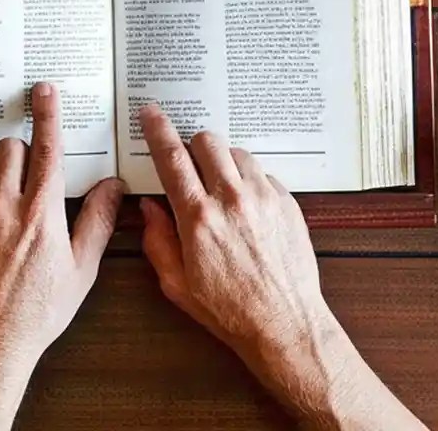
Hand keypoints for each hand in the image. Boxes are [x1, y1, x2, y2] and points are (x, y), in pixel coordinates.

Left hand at [0, 82, 123, 430]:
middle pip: (9, 150)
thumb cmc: (36, 314)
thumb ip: (97, 221)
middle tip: (29, 181)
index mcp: (41, 214)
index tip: (45, 91)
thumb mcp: (80, 271)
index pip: (47, 149)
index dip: (48, 114)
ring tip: (8, 222)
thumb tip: (112, 187)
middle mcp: (3, 208)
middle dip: (20, 155)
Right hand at [137, 105, 426, 429]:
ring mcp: (264, 198)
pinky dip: (249, 181)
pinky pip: (263, 173)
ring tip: (221, 189)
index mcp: (198, 218)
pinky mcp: (288, 203)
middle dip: (193, 145)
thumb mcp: (176, 283)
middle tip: (190, 164)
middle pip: (208, 141)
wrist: (284, 323)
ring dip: (223, 162)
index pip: (171, 158)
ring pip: (237, 153)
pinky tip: (247, 208)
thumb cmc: (228, 310)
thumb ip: (157, 239)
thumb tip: (149, 207)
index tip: (150, 113)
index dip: (157, 130)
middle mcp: (232, 200)